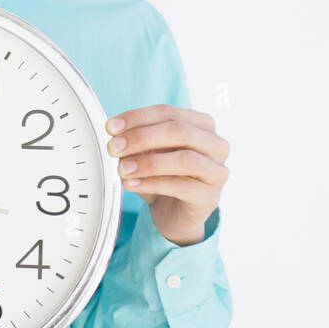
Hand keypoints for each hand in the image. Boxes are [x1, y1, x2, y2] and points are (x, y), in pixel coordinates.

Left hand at [105, 105, 229, 245]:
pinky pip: (182, 186)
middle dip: (142, 137)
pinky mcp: (210, 197)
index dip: (138, 117)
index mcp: (202, 125)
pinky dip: (153, 183)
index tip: (111, 127)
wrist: (174, 215)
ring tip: (123, 168)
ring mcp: (217, 171)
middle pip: (180, 131)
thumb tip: (117, 135)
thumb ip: (138, 141)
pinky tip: (132, 184)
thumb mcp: (148, 153)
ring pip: (186, 159)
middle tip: (115, 148)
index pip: (168, 112)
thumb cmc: (164, 177)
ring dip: (149, 162)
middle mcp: (216, 145)